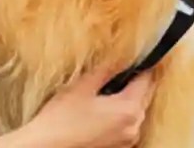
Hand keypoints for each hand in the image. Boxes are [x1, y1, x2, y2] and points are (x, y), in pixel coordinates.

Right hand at [21, 66, 154, 147]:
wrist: (46, 147)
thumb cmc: (61, 119)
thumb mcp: (83, 86)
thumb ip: (107, 68)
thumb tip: (123, 54)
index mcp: (129, 109)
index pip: (147, 79)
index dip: (145, 64)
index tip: (142, 54)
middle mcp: (134, 127)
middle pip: (145, 96)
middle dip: (139, 81)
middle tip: (128, 68)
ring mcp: (127, 140)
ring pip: (138, 112)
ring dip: (131, 98)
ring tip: (114, 88)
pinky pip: (128, 125)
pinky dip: (123, 114)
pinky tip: (107, 108)